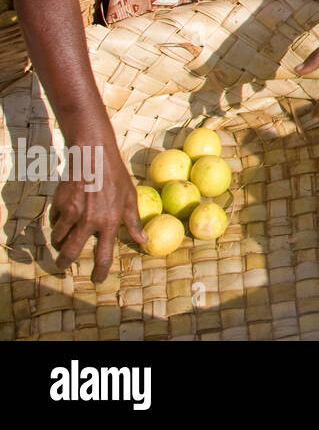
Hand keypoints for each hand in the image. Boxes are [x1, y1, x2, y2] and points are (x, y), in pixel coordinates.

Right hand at [51, 145, 145, 283]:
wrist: (94, 157)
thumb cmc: (115, 177)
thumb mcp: (130, 198)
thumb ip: (134, 222)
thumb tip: (144, 241)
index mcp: (109, 222)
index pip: (104, 255)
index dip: (100, 271)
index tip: (96, 280)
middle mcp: (89, 221)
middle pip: (70, 252)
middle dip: (64, 263)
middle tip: (62, 266)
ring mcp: (72, 213)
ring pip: (58, 238)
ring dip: (59, 241)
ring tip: (62, 239)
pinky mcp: (59, 204)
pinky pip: (54, 220)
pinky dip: (57, 221)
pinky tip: (64, 213)